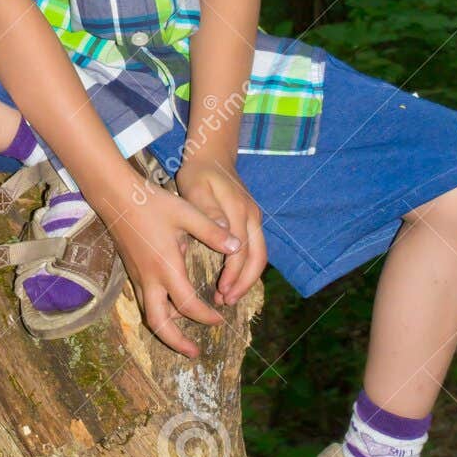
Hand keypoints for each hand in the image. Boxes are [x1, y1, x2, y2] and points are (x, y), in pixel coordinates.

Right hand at [95, 171, 241, 359]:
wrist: (116, 196)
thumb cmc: (152, 203)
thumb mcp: (186, 213)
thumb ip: (212, 231)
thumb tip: (238, 247)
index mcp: (166, 267)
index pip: (188, 304)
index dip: (206, 316)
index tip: (221, 319)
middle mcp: (150, 279)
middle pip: (159, 323)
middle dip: (176, 342)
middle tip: (194, 353)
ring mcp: (137, 277)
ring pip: (149, 314)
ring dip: (166, 330)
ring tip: (182, 340)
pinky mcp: (132, 272)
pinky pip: (144, 302)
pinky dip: (158, 313)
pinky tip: (169, 310)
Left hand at [175, 157, 265, 306]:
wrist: (212, 155)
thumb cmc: (199, 174)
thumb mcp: (196, 189)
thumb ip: (209, 213)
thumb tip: (225, 236)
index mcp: (238, 210)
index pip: (241, 251)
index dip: (233, 274)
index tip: (221, 291)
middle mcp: (252, 216)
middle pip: (258, 257)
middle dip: (245, 283)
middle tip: (227, 301)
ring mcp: (255, 218)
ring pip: (260, 255)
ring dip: (248, 278)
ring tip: (230, 296)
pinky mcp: (252, 220)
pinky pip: (256, 249)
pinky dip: (248, 268)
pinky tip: (234, 280)